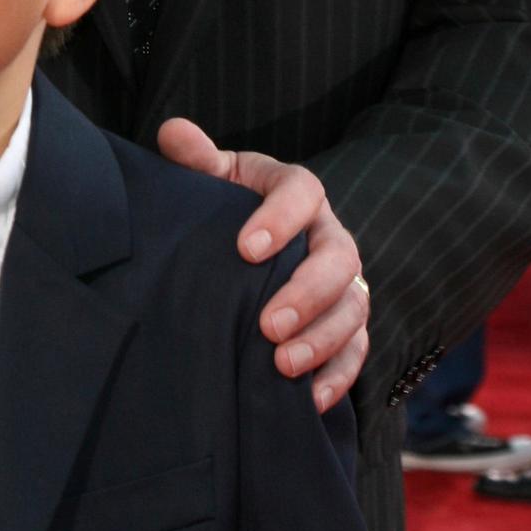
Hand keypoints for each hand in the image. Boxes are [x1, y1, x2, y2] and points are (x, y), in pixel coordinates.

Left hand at [157, 118, 367, 411]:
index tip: (245, 249)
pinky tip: (310, 398)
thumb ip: (197, 161)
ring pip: (354, 306)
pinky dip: (339, 374)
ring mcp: (344, 281)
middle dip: (308, 292)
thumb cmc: (229, 210)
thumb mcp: (214, 182)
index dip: (281, 218)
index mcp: (296, 191)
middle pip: (339, 257)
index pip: (302, 192)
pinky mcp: (348, 324)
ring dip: (323, 338)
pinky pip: (358, 349)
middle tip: (268, 324)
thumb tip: (172, 131)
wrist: (250, 250)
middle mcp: (328, 233)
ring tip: (283, 365)